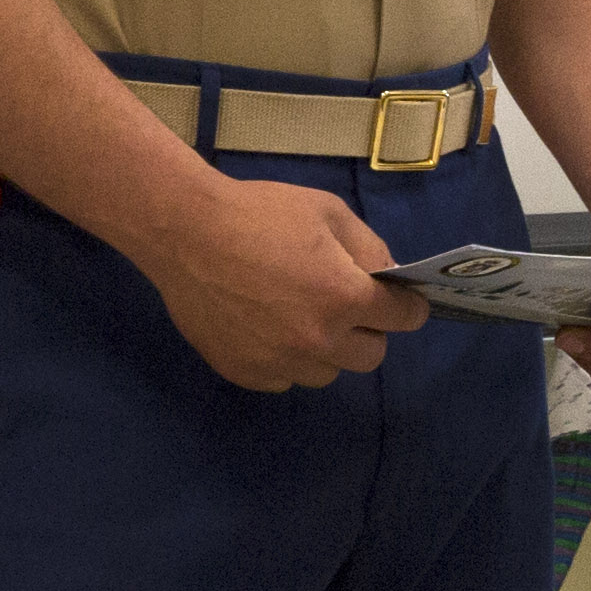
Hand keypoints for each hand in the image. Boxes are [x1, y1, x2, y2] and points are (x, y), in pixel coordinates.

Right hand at [142, 175, 430, 389]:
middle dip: (368, 332)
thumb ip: (368, 247)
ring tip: (299, 316)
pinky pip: (284, 379)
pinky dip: (286, 359)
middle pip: (371, 356)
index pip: (403, 319)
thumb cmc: (258, 213)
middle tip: (346, 307)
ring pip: (326, 372)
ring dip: (325, 350)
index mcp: (344, 298)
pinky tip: (266, 328)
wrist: (184, 232)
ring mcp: (279, 362)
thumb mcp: (327, 212)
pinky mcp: (245, 373)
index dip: (407, 307)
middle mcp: (317, 341)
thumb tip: (388, 277)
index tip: (401, 302)